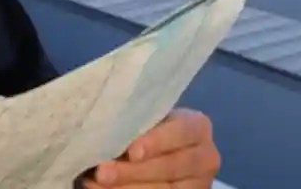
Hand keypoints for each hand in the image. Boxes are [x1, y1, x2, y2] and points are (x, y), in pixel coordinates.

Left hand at [79, 108, 220, 187]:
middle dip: (132, 171)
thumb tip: (103, 127)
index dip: (156, 142)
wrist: (159, 151)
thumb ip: (135, 123)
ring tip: (94, 184)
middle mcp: (205, 157)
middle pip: (169, 167)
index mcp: (197, 127)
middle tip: (101, 172)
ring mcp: (199, 183)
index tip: (132, 152)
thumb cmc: (146, 127)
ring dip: (125, 188)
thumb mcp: (147, 120)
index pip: (182, 132)